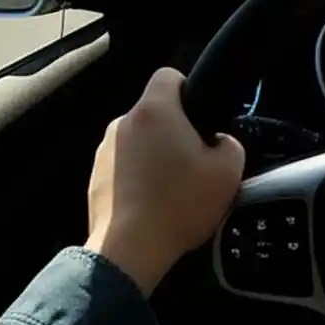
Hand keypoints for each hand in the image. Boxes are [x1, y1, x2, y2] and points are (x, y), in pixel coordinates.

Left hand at [85, 68, 244, 295]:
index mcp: (154, 111)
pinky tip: (151, 203)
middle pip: (154, 112)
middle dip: (174, 130)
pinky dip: (136, 177)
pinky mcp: (94, 178)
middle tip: (194, 161)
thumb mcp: (228, 171)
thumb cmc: (179, 204)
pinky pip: (122, 166)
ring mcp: (103, 151)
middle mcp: (122, 123)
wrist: (129, 250)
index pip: (169, 75)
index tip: (200, 117)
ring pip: (138, 141)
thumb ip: (230, 144)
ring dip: (153, 155)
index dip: (189, 89)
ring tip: (172, 188)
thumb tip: (218, 143)